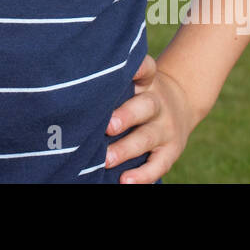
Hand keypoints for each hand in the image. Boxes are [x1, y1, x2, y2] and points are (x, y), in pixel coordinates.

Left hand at [104, 54, 195, 183]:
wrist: (182, 103)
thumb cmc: (140, 92)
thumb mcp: (135, 79)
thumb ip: (112, 82)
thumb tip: (67, 90)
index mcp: (146, 81)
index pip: (145, 68)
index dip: (136, 68)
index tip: (120, 69)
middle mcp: (157, 102)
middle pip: (145, 106)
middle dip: (126, 116)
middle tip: (106, 126)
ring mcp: (166, 127)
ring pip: (147, 137)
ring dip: (126, 149)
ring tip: (106, 159)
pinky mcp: (171, 149)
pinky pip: (159, 164)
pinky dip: (143, 175)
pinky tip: (126, 181)